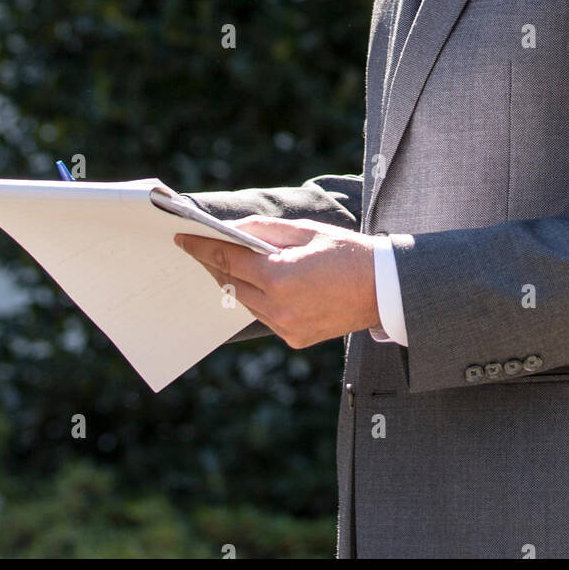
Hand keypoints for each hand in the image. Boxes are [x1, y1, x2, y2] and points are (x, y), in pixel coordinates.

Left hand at [174, 217, 381, 347]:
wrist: (385, 290)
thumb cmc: (348, 253)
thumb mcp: (306, 231)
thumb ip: (264, 231)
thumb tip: (233, 231)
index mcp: (279, 275)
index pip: (227, 258)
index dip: (202, 246)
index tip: (183, 237)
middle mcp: (277, 306)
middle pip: (230, 282)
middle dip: (213, 263)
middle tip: (197, 247)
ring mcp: (285, 327)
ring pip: (244, 302)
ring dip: (233, 282)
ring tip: (224, 263)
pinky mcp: (294, 338)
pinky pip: (264, 316)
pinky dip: (256, 299)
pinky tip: (256, 284)